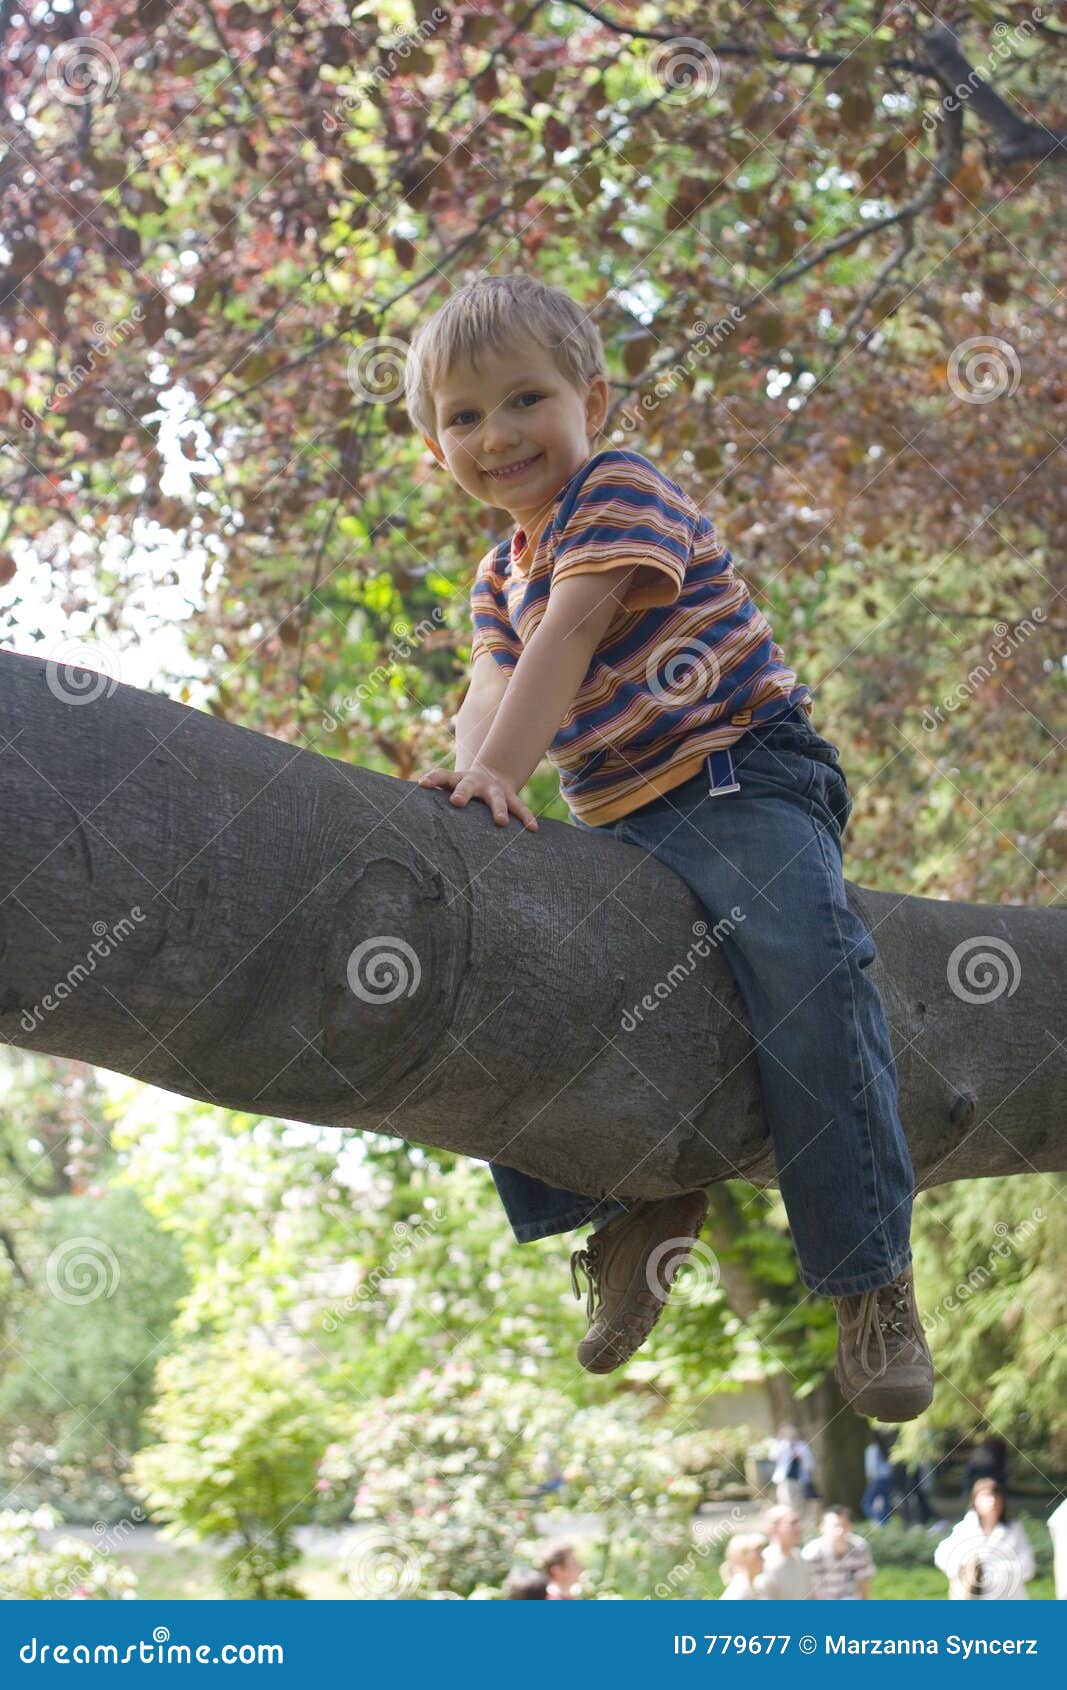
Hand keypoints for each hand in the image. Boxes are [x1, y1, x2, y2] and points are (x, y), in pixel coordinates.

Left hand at [416, 762, 538, 830]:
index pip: (441, 775)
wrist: (491, 774)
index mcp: (455, 780)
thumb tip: (392, 802)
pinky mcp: (510, 797)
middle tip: (456, 803)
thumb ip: (428, 796)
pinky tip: (532, 829)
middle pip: (466, 786)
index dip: (432, 778)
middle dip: (461, 794)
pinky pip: (520, 808)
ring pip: (496, 799)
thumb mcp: (446, 787)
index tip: (421, 784)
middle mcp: (474, 782)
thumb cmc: (460, 789)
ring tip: (501, 823)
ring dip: (498, 810)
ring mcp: (494, 790)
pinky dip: (526, 818)